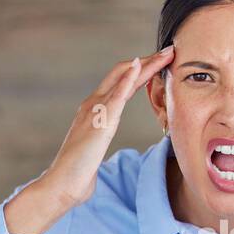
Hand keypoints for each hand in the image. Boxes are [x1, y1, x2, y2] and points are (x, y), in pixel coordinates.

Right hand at [44, 45, 174, 207]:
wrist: (63, 183)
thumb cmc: (79, 170)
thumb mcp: (95, 146)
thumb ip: (100, 135)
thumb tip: (103, 136)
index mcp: (95, 109)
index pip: (122, 83)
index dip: (142, 71)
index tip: (161, 63)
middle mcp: (93, 104)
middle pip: (124, 74)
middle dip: (148, 61)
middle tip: (170, 50)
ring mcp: (95, 110)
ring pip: (123, 79)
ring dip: (146, 64)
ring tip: (165, 54)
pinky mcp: (100, 121)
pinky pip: (116, 95)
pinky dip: (127, 79)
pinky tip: (139, 65)